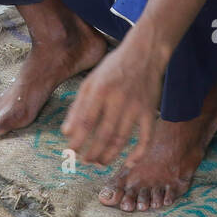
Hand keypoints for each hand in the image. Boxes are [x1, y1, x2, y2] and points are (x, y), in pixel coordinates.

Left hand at [61, 39, 165, 165]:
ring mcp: (136, 107)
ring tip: (100, 162)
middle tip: (84, 161)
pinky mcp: (149, 111)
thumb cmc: (113, 68)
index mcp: (100, 90)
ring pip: (121, 139)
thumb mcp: (90, 81)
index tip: (71, 151)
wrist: (145, 53)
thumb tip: (67, 133)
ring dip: (109, 155)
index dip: (77, 140)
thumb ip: (78, 106)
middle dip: (92, 152)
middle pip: (103, 134)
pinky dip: (139, 153)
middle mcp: (118, 99)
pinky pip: (146, 137)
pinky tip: (129, 163)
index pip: (85, 121)